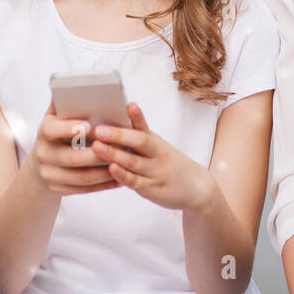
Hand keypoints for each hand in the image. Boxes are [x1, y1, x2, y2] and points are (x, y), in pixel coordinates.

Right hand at [27, 102, 120, 195]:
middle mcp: (42, 154)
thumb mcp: (58, 115)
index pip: (52, 129)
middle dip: (96, 154)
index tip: (90, 125)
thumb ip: (66, 103)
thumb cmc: (59, 131)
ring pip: (80, 177)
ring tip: (124, 164)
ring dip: (104, 172)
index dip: (70, 128)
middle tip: (118, 148)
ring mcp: (49, 174)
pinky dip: (103, 185)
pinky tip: (118, 178)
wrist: (43, 159)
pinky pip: (83, 189)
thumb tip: (76, 86)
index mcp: (43, 131)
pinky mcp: (57, 189)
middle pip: (71, 157)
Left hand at [91, 103, 214, 212]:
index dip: (137, 116)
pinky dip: (122, 175)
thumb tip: (112, 124)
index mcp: (156, 142)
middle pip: (140, 142)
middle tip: (99, 129)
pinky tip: (111, 169)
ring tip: (97, 146)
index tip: (129, 105)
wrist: (197, 188)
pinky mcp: (151, 189)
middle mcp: (157, 155)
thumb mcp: (158, 148)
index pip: (145, 127)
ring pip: (133, 162)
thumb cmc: (170, 164)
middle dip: (118, 135)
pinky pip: (135, 181)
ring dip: (114, 154)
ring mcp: (155, 172)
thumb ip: (139, 138)